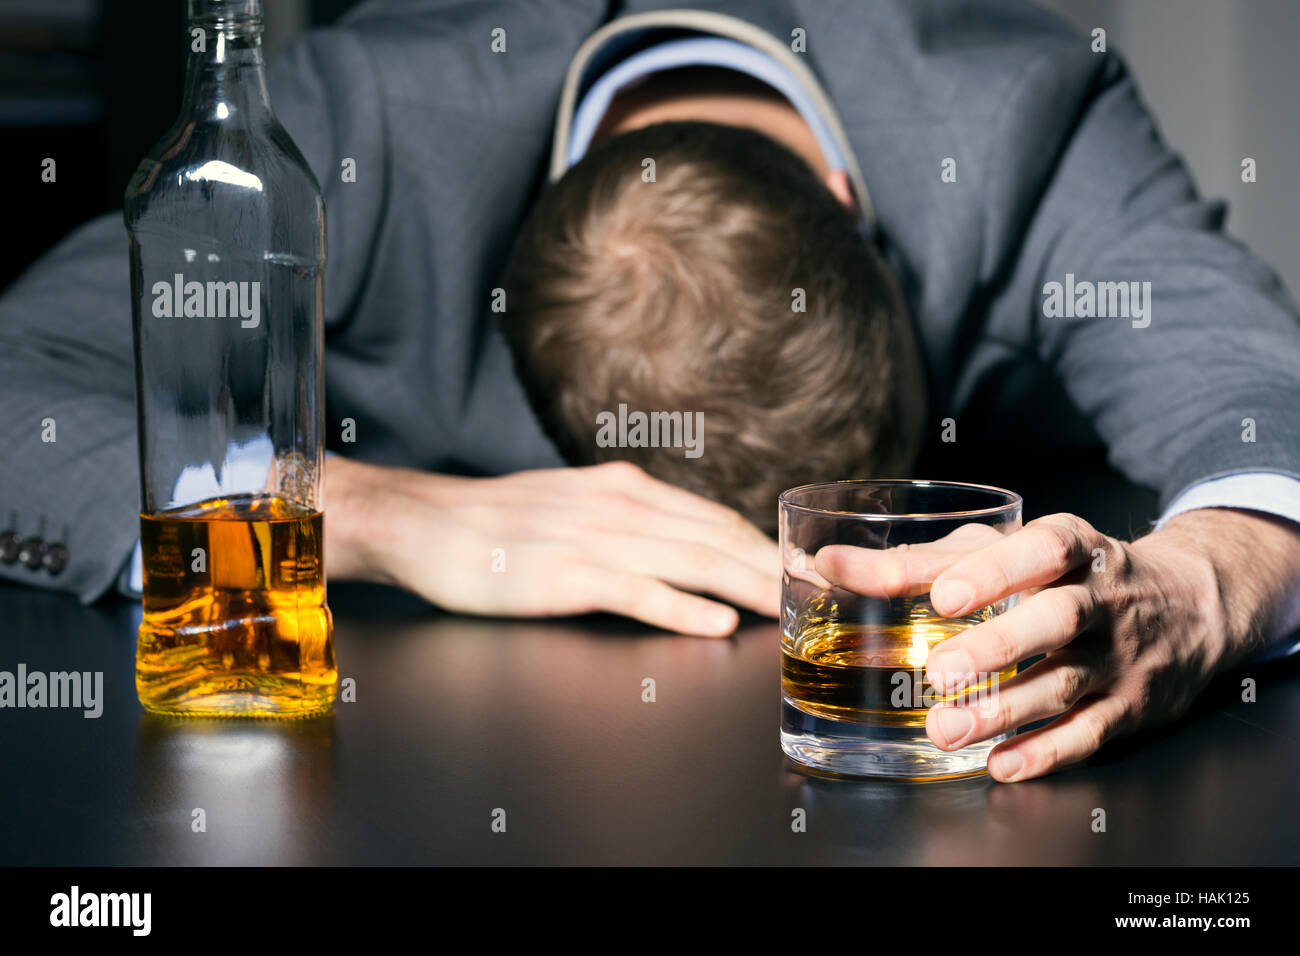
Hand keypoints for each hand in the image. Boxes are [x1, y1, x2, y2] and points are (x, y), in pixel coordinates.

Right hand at [325, 456, 778, 636]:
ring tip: (788, 610)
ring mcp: (593, 539)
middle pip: (715, 538)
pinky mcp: (565, 575)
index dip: (762, 544)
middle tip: (816, 594)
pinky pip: (636, 592)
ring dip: (745, 585)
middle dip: (771, 566)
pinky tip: (713, 623)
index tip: (799, 568)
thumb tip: (681, 544)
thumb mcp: (574, 505)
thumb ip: (628, 521)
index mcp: (624, 489)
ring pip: (689, 562)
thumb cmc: (498, 523)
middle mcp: (619, 505)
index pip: (712, 518)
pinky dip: (680, 607)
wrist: (426, 523)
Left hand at [817, 509, 1299, 780]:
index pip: (1040, 549)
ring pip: (1065, 683)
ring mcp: (1118, 656)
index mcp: (1071, 546)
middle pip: (1057, 619)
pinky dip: (1045, 751)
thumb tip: (829, 563)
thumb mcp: (1006, 549)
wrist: (1188, 603)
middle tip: (940, 670)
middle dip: (999, 645)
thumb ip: (921, 559)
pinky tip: (1001, 762)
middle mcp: (1100, 598)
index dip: (994, 571)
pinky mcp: (1130, 707)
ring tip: (944, 727)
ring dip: (1005, 709)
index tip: (944, 593)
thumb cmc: (1065, 571)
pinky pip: (1090, 734)